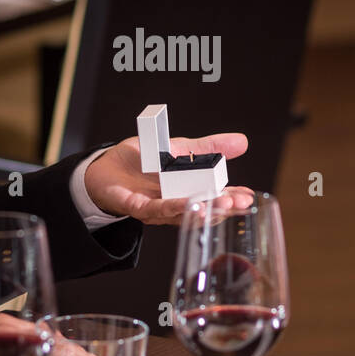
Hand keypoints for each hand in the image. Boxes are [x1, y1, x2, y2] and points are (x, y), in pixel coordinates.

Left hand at [83, 132, 253, 223]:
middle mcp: (176, 203)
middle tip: (241, 203)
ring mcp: (158, 209)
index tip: (249, 197)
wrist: (104, 166)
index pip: (215, 198)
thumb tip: (242, 142)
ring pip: (185, 213)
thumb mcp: (179, 149)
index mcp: (188, 191)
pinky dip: (175, 207)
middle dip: (224, 207)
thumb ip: (208, 148)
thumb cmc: (141, 161)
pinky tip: (190, 204)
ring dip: (205, 209)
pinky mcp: (139, 207)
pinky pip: (158, 210)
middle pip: (205, 210)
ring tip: (223, 204)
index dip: (233, 199)